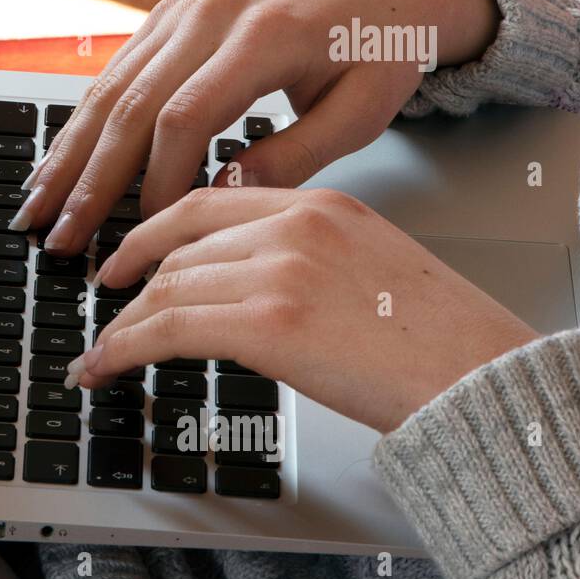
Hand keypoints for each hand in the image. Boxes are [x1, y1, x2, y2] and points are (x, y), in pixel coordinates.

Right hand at [11, 0, 500, 252]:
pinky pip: (115, 72)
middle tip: (59, 236)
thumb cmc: (379, 50)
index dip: (156, 180)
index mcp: (264, 34)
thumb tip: (218, 197)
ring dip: (69, 152)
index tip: (142, 233)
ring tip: (36, 206)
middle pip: (131, 104)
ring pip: (110, 87)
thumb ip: (292, 157)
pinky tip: (59, 159)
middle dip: (89, 180)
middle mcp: (211, 13)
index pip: (186, 116)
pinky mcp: (169, 16)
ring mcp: (183, 9)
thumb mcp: (359, 112)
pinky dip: (83, 121)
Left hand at [66, 187, 537, 432]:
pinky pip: (166, 329)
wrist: (478, 376)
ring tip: (100, 355)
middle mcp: (291, 227)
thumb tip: (238, 288)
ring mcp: (277, 271)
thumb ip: (300, 257)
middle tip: (107, 314)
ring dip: (122, 328)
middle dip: (131, 288)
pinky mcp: (267, 324)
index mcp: (316, 205)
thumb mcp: (366, 264)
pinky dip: (123, 350)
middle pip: (177, 250)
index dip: (150, 232)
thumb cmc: (435, 336)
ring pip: (165, 290)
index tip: (124, 258)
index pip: (205, 203)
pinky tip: (105, 367)